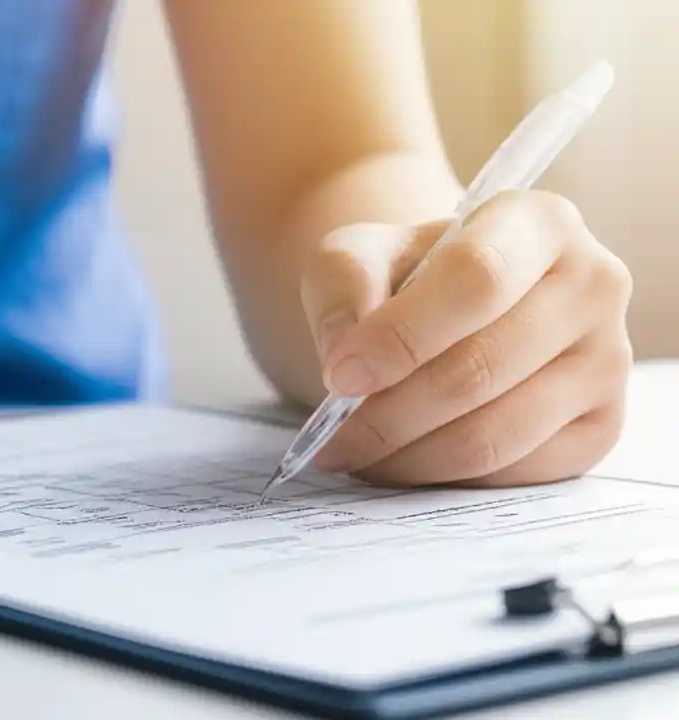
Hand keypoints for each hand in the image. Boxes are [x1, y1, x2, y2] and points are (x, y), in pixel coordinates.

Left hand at [300, 190, 632, 486]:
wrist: (447, 313)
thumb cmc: (405, 277)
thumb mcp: (357, 255)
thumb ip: (343, 286)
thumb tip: (345, 359)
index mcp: (538, 223)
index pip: (476, 279)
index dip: (401, 336)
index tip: (340, 377)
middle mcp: (592, 286)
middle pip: (481, 368)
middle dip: (389, 414)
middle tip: (331, 435)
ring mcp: (606, 361)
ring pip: (495, 433)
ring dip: (407, 456)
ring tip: (353, 452)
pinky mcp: (600, 427)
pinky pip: (512, 473)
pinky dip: (442, 478)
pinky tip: (398, 462)